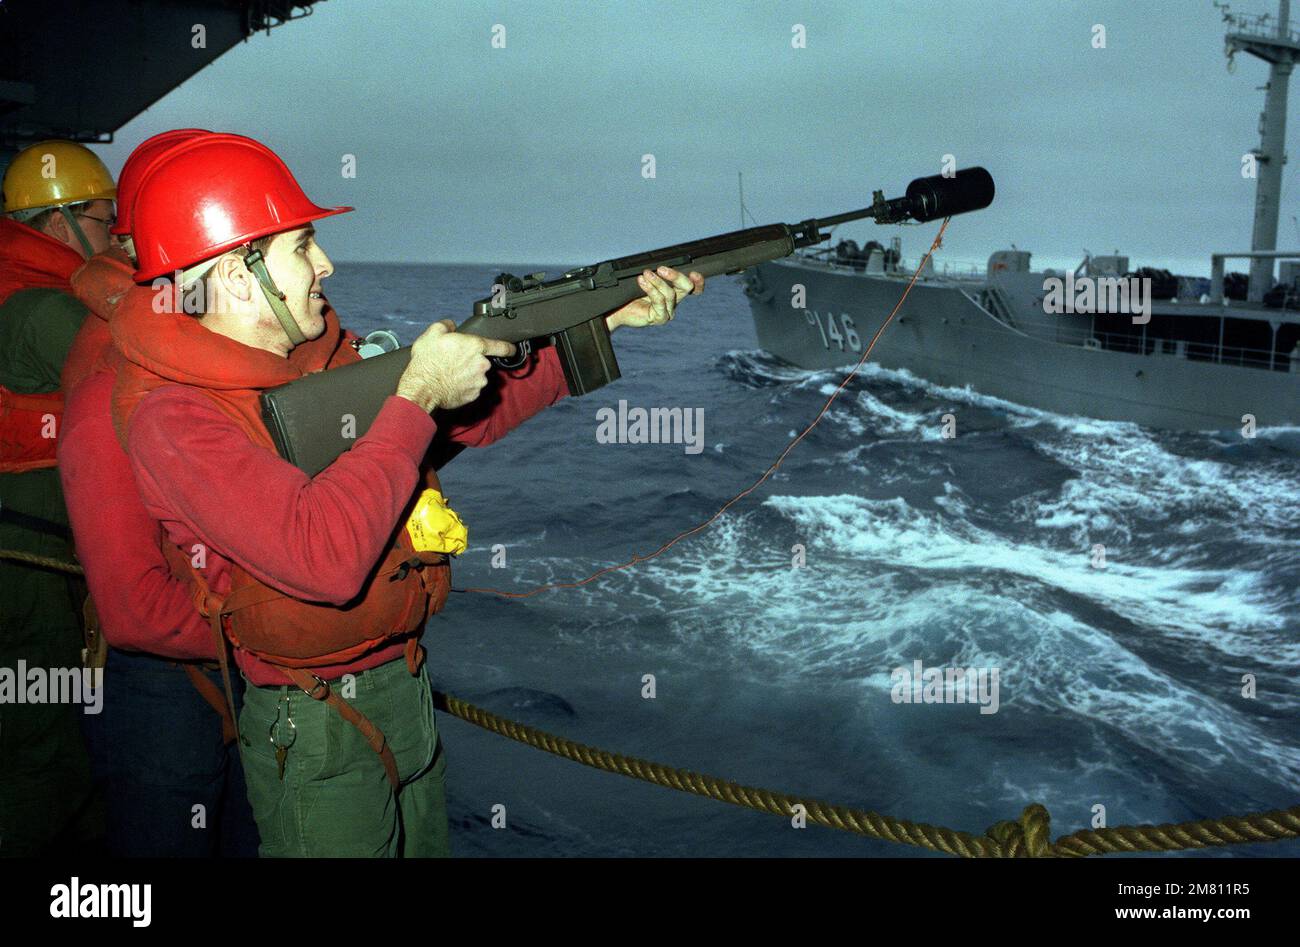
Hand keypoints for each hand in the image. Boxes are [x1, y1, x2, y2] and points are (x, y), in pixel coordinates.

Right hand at [396, 320, 515, 411]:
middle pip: (482, 361)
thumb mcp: (432, 334)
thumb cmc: (427, 362)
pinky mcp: (473, 395)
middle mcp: (481, 364)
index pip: (500, 346)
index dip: (508, 347)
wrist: (422, 389)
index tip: (512, 349)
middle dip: (471, 361)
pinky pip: (472, 388)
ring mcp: (478, 381)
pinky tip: (450, 383)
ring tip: (449, 373)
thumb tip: (451, 326)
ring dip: (467, 374)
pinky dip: (464, 386)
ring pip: (477, 376)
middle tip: (454, 361)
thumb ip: (446, 325)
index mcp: (475, 346)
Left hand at [606, 266, 703, 330]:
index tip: (694, 273)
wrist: (616, 309)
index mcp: (674, 293)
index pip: (693, 288)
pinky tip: (642, 282)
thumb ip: (657, 273)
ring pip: (670, 293)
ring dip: (657, 281)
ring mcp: (668, 312)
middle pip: (687, 288)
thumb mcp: (646, 280)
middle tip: (661, 269)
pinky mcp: (659, 317)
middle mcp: (674, 303)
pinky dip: (651, 289)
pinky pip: (659, 301)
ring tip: (645, 274)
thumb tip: (662, 261)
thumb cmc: (630, 294)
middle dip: (676, 276)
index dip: (698, 282)